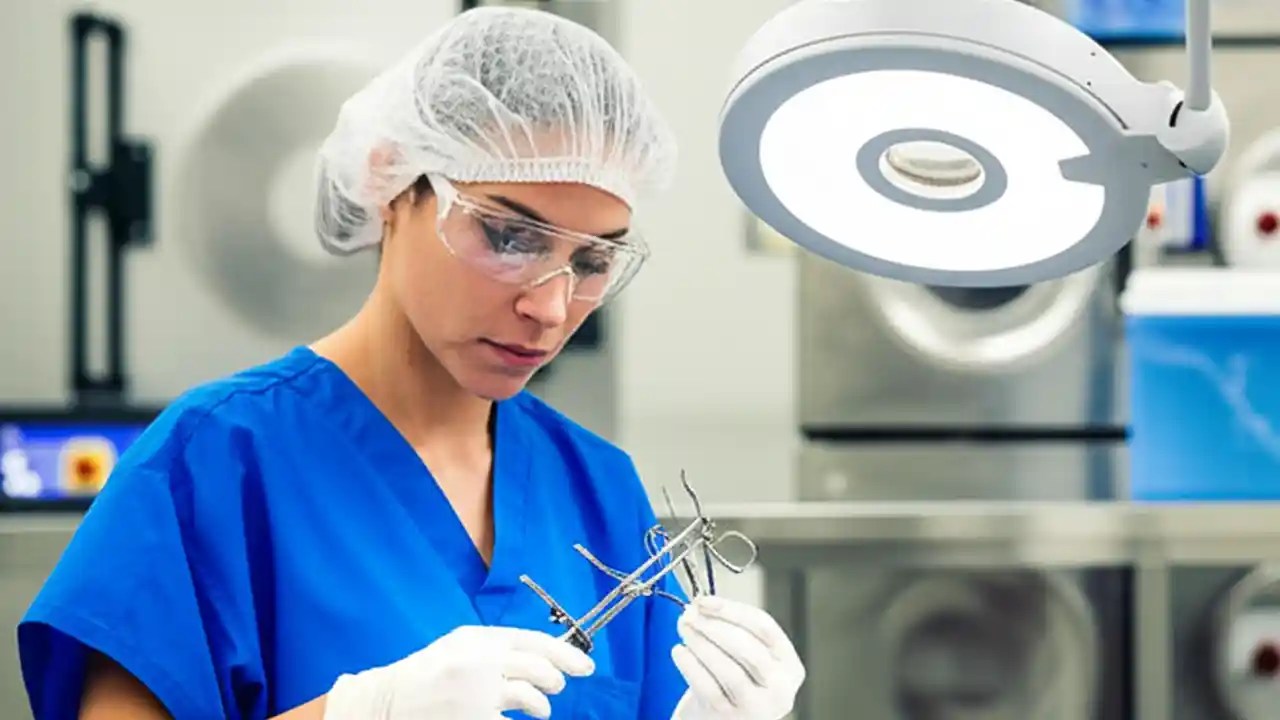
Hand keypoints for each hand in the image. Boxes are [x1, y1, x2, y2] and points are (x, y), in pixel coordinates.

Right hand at [323, 625, 593, 719]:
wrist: (387, 702)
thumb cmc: (428, 674)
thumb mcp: (461, 647)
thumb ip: (498, 647)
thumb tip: (545, 654)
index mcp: (480, 639)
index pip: (536, 642)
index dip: (566, 654)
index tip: (586, 665)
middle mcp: (483, 661)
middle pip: (541, 670)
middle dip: (555, 681)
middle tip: (555, 688)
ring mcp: (479, 693)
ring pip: (533, 699)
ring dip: (541, 706)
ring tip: (537, 708)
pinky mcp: (476, 719)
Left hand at [670, 596, 804, 719]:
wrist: (722, 719)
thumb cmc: (734, 681)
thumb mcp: (747, 657)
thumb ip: (732, 628)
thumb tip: (701, 606)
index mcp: (790, 666)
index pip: (765, 628)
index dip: (732, 610)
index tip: (706, 601)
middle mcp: (780, 690)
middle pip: (748, 648)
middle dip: (714, 626)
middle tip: (691, 614)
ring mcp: (756, 708)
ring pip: (728, 669)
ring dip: (701, 643)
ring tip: (685, 629)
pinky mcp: (730, 719)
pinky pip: (708, 687)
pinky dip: (691, 666)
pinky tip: (679, 651)